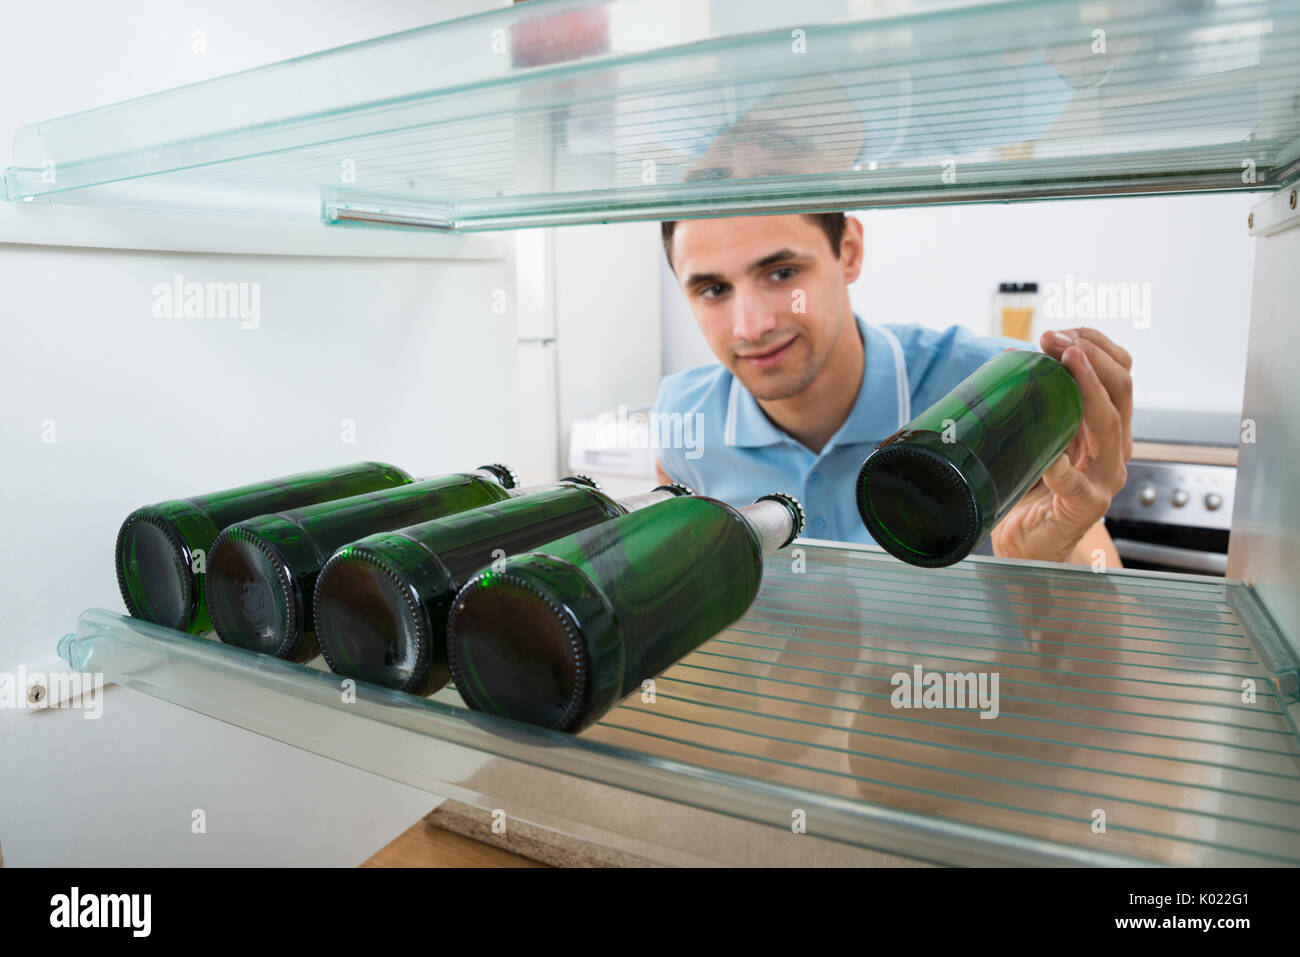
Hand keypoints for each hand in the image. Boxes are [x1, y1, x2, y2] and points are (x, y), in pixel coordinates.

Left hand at [990, 328, 1132, 563]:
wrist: (1031, 541)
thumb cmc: (1034, 484)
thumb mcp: (1041, 433)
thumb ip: (1039, 402)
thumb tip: (1014, 355)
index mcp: (1106, 425)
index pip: (1119, 373)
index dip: (1095, 345)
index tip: (1059, 331)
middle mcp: (1114, 446)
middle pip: (1121, 389)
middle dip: (1090, 356)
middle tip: (1054, 338)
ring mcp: (1104, 476)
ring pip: (1110, 425)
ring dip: (1088, 389)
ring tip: (1066, 364)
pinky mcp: (1085, 506)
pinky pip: (1076, 484)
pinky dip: (1062, 469)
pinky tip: (1050, 458)